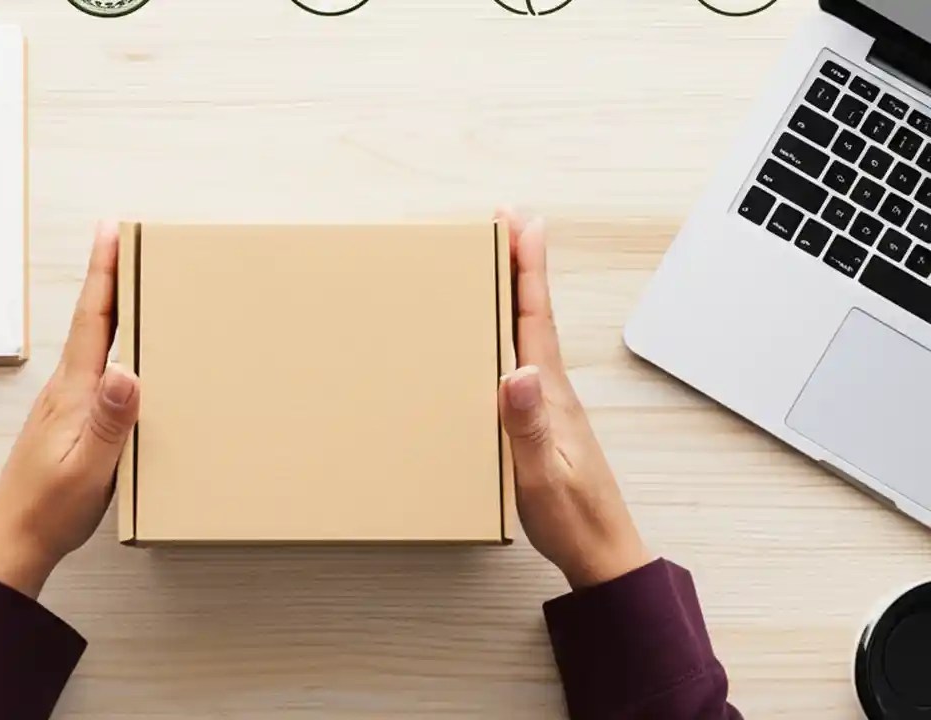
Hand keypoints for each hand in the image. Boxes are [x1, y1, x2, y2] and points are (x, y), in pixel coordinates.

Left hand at [0, 223, 139, 597]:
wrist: (13, 543)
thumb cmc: (49, 510)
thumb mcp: (88, 469)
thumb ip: (109, 421)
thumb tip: (126, 370)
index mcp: (73, 394)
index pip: (93, 322)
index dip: (103, 273)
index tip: (112, 230)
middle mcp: (66, 391)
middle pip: (94, 323)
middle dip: (111, 278)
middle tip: (128, 241)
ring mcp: (65, 406)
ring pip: (94, 345)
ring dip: (112, 310)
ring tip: (134, 286)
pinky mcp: (70, 423)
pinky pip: (96, 371)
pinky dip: (112, 346)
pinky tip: (125, 356)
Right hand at [496, 210, 652, 589]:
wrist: (602, 554)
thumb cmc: (573, 519)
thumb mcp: (542, 476)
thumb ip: (530, 426)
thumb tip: (519, 371)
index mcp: (550, 395)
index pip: (537, 319)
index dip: (528, 268)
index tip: (521, 222)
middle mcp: (552, 390)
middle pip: (534, 314)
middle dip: (521, 264)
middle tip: (506, 221)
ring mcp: (550, 404)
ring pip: (531, 333)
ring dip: (519, 293)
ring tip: (503, 262)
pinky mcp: (544, 420)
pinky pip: (526, 358)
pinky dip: (515, 330)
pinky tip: (504, 337)